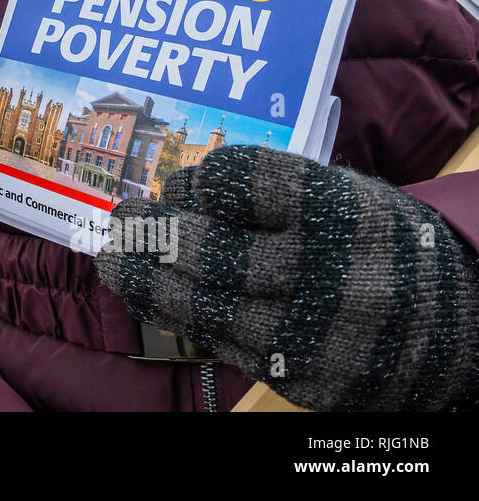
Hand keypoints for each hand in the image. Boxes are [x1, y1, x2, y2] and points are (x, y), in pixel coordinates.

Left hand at [94, 145, 478, 410]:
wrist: (457, 333)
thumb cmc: (382, 250)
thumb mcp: (348, 198)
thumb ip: (273, 191)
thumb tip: (184, 191)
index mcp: (341, 212)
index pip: (246, 182)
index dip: (204, 181)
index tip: (189, 182)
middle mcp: (326, 273)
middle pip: (216, 250)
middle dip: (156, 234)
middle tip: (124, 218)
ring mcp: (311, 332)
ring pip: (205, 304)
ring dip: (146, 280)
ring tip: (112, 258)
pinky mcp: (298, 375)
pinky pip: (220, 342)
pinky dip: (174, 315)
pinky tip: (145, 295)